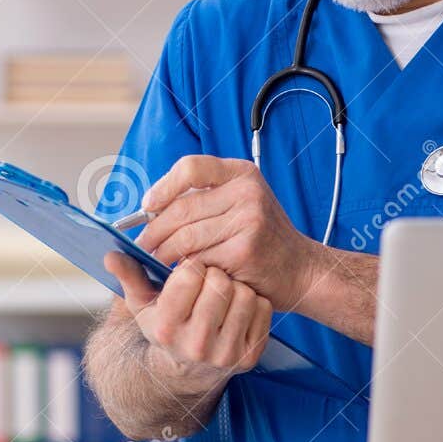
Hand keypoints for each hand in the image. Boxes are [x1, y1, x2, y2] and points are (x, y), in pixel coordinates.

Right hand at [104, 251, 272, 394]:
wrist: (189, 370)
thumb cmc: (166, 326)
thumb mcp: (142, 304)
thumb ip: (129, 277)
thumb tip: (110, 255)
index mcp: (167, 329)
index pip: (190, 275)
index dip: (192, 266)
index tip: (190, 272)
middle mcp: (196, 346)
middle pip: (220, 283)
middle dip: (215, 275)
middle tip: (209, 281)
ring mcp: (226, 355)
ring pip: (245, 294)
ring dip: (236, 287)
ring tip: (223, 296)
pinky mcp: (250, 357)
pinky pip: (264, 309)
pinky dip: (254, 302)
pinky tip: (238, 310)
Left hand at [133, 155, 324, 308]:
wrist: (300, 269)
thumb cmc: (262, 237)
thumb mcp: (241, 202)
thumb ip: (205, 197)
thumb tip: (151, 207)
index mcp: (242, 173)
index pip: (190, 167)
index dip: (162, 187)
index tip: (147, 205)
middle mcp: (247, 191)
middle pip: (182, 208)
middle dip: (154, 230)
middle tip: (142, 245)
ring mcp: (249, 220)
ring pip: (186, 237)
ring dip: (163, 253)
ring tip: (156, 261)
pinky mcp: (244, 251)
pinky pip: (199, 259)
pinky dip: (185, 269)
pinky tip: (182, 274)